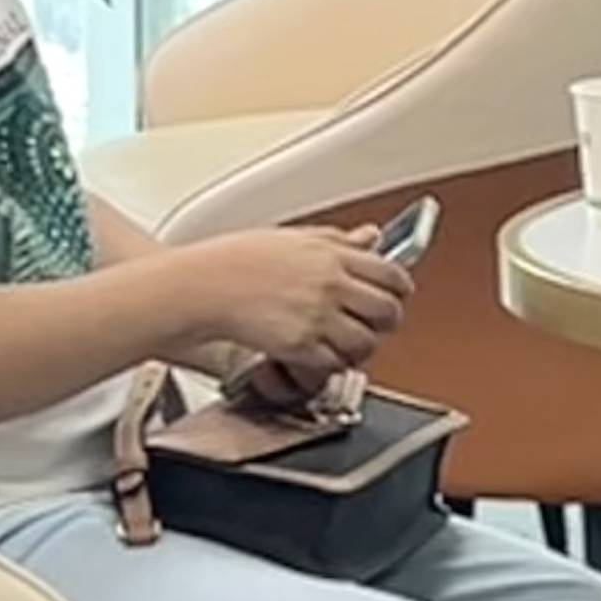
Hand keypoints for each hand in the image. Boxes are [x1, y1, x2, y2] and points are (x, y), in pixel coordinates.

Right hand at [185, 227, 413, 387]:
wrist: (201, 286)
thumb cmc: (237, 260)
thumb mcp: (295, 238)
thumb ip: (340, 241)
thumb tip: (372, 237)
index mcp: (332, 255)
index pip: (392, 274)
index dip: (400, 289)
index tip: (395, 294)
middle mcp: (330, 285)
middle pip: (388, 311)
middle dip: (385, 321)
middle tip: (372, 322)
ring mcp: (316, 317)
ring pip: (366, 342)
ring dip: (359, 346)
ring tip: (344, 341)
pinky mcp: (299, 346)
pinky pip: (335, 363)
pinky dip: (332, 363)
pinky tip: (319, 352)